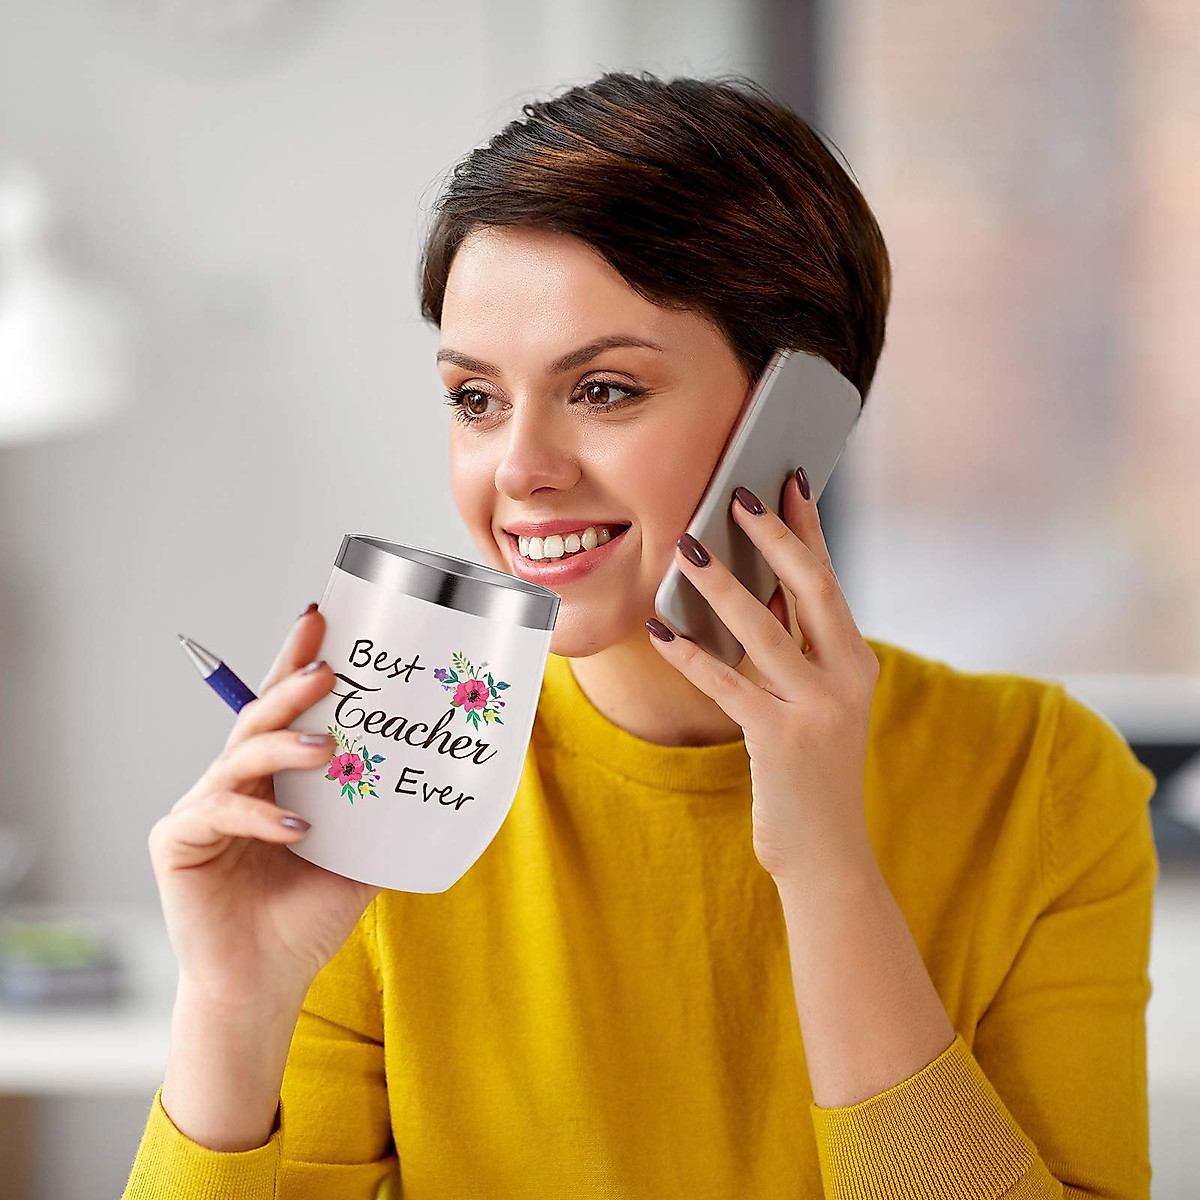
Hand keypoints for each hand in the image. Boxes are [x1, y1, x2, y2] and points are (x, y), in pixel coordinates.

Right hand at [148, 607, 380, 1010]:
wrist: (266, 984)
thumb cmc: (307, 917)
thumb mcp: (362, 858)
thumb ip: (384, 816)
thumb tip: (445, 780)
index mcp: (276, 778)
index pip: (287, 709)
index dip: (299, 663)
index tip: (323, 620)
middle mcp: (236, 782)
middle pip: (259, 715)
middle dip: (292, 684)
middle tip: (328, 669)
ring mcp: (203, 807)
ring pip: (239, 753)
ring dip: (283, 743)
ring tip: (327, 748)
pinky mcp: (178, 840)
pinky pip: (217, 811)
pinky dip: (259, 815)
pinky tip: (295, 828)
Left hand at [645, 468, 880, 889]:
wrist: (828, 855)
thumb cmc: (811, 773)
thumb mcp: (816, 703)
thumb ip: (795, 652)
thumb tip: (757, 591)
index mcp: (856, 663)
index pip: (830, 581)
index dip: (809, 529)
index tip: (790, 481)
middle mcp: (847, 679)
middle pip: (811, 590)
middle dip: (774, 537)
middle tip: (739, 495)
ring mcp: (818, 710)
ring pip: (765, 630)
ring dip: (722, 584)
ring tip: (687, 545)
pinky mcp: (780, 740)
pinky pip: (727, 684)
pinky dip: (691, 654)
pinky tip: (660, 628)